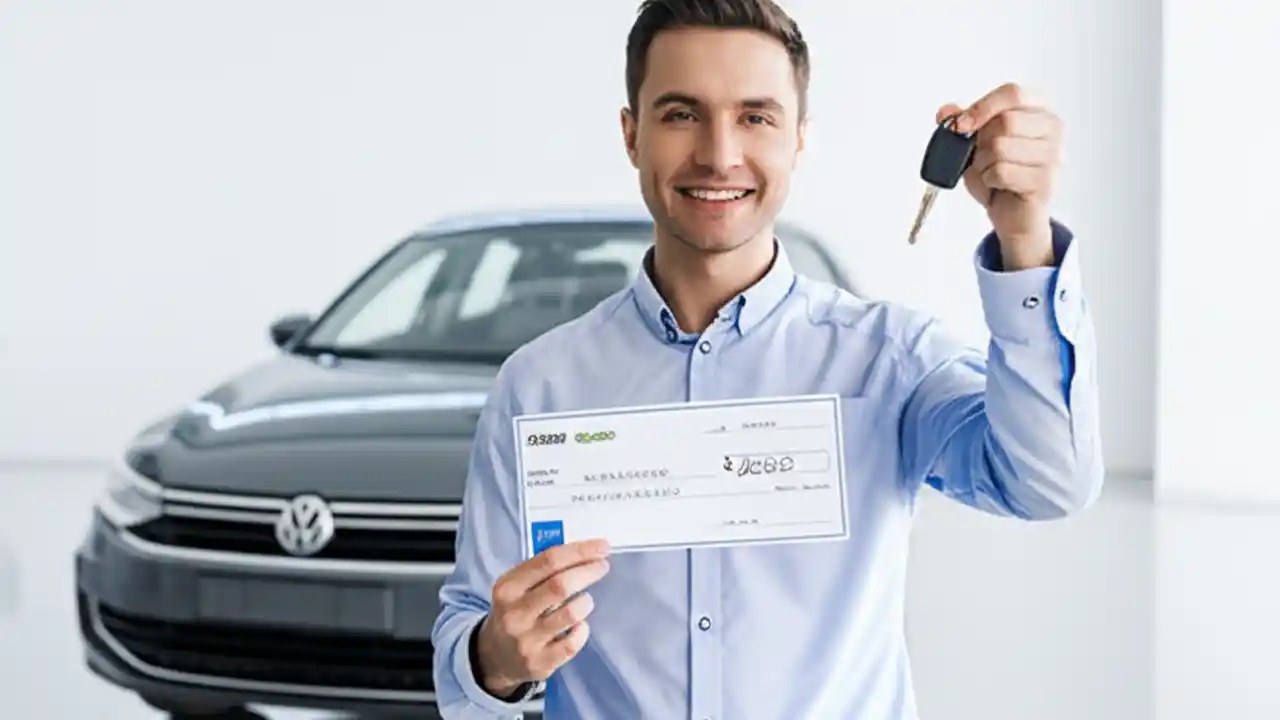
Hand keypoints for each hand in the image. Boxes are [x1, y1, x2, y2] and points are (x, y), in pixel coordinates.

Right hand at [474, 539, 611, 697]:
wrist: (495, 657)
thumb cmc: (515, 611)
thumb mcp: (516, 586)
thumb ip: (543, 569)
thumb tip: (584, 552)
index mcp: (508, 587)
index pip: (548, 561)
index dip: (579, 551)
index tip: (601, 547)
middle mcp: (515, 613)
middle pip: (561, 585)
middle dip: (588, 572)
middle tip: (602, 566)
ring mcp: (527, 640)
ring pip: (571, 614)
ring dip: (585, 602)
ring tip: (584, 601)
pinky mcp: (540, 663)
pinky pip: (574, 643)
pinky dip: (582, 630)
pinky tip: (577, 626)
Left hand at [936, 82, 1062, 268]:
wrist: (1012, 215)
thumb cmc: (998, 176)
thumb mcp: (976, 145)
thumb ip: (963, 124)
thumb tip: (946, 113)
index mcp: (1039, 110)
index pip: (1012, 93)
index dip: (982, 107)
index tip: (961, 124)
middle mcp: (1053, 128)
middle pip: (1004, 121)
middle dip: (981, 142)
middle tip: (981, 157)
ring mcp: (1054, 155)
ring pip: (1000, 148)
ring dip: (983, 164)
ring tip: (990, 173)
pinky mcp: (1045, 181)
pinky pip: (1002, 172)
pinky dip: (989, 180)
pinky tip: (997, 185)